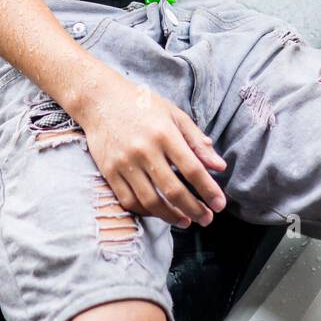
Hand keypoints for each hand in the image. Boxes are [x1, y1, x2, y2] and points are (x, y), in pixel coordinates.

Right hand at [71, 67, 226, 227]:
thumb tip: (220, 166)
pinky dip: (146, 212)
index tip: (220, 204)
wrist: (100, 99)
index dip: (208, 190)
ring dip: (171, 216)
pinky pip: (129, 200)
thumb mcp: (174, 114)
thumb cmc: (141, 105)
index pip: (192, 168)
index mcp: (164, 133)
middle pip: (173, 190)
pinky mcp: (109, 171)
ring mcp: (124, 162)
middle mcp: (144, 150)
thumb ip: (197, 141)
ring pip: (151, 201)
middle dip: (194, 209)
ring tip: (186, 221)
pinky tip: (160, 213)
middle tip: (207, 219)